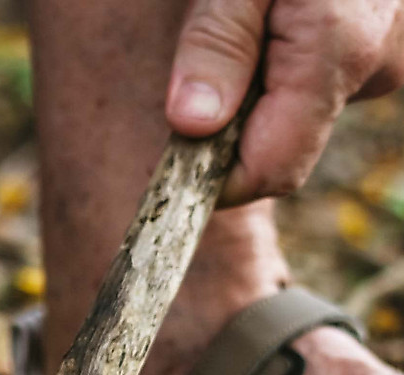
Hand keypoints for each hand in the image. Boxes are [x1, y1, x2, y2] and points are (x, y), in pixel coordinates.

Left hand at [166, 0, 403, 202]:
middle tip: (206, 62)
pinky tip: (281, 13)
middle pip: (283, 144)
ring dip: (260, 85)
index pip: (272, 170)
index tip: (170, 162)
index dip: (216, 180)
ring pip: (302, 110)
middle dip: (234, 124)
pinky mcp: (388, 43)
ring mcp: (390, 56)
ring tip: (250, 15)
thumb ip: (216, 44)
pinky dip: (287, 58)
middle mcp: (377, 66)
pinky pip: (326, 77)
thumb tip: (192, 124)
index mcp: (339, 50)